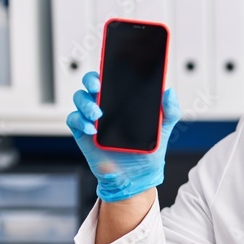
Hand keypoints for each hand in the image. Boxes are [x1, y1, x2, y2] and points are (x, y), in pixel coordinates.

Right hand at [65, 71, 181, 202]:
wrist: (137, 176)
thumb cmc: (148, 150)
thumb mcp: (164, 128)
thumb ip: (169, 110)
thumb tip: (168, 92)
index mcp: (122, 99)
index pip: (111, 77)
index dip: (107, 68)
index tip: (109, 67)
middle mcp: (105, 105)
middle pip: (90, 83)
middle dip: (90, 80)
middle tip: (98, 86)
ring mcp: (93, 118)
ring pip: (80, 99)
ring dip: (86, 102)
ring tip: (98, 114)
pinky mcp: (83, 133)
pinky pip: (74, 120)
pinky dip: (81, 121)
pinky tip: (93, 129)